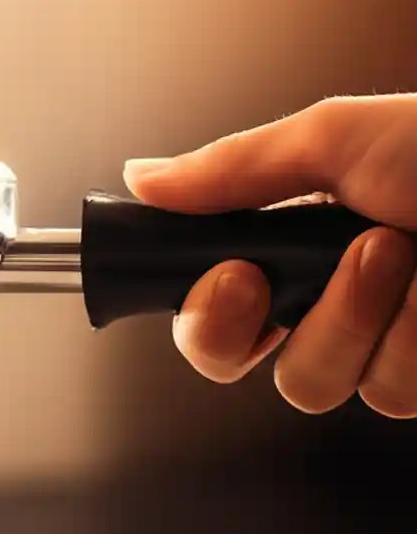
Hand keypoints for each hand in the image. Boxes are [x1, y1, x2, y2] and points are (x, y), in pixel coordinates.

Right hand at [123, 94, 416, 416]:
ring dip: (366, 316)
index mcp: (290, 244)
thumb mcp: (337, 140)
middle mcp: (324, 299)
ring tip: (413, 253)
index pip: (206, 310)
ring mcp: (380, 344)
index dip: (205, 314)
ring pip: (319, 382)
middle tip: (338, 262)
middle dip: (293, 317)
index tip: (236, 279)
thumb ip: (233, 170)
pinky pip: (390, 393)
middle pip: (247, 362)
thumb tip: (143, 180)